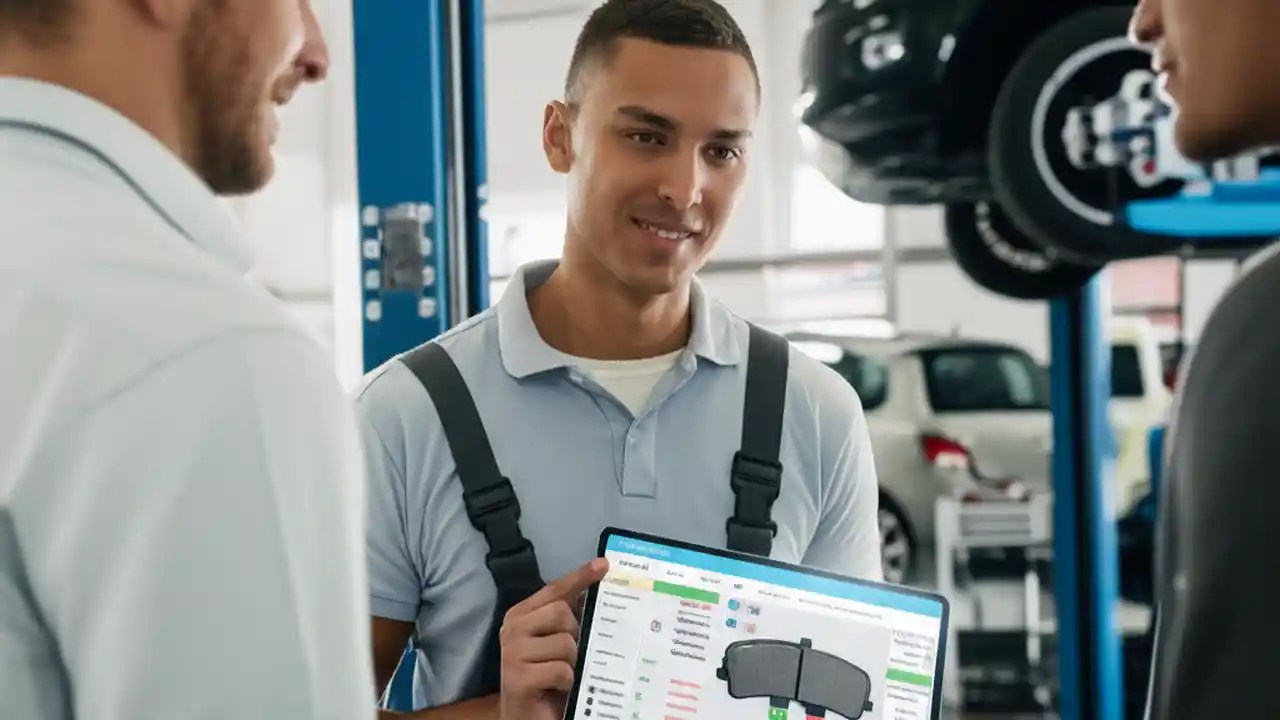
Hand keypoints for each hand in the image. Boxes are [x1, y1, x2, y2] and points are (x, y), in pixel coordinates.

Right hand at [498, 557, 608, 719]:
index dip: (579, 577)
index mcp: (520, 615)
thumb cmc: (544, 677)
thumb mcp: (556, 642)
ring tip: (562, 675)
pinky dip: (568, 682)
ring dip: (573, 663)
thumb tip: (597, 585)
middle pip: (562, 613)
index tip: (603, 565)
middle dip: (575, 634)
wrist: (525, 716)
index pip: (554, 590)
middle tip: (570, 655)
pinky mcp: (518, 679)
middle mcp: (512, 629)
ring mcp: (512, 653)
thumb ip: (568, 618)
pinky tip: (557, 689)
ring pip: (565, 643)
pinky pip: (562, 670)